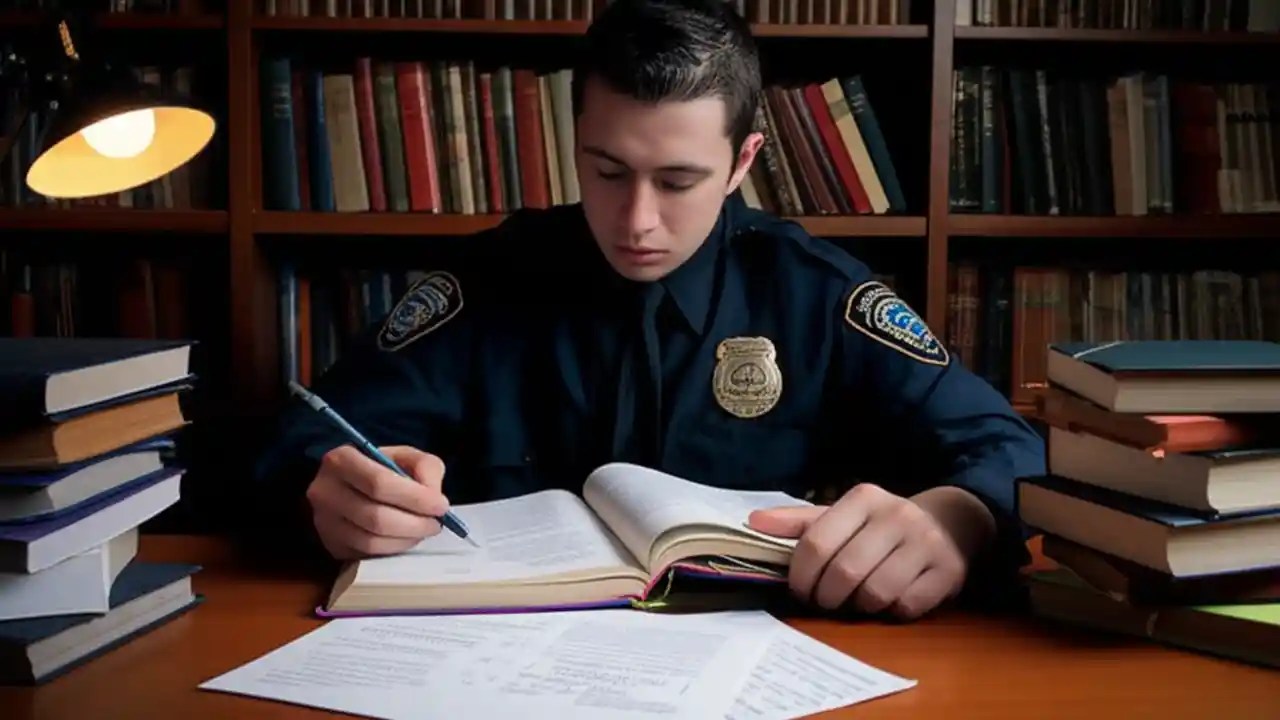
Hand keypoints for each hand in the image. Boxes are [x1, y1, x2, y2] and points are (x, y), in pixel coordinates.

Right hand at [306, 445, 449, 559]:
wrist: (351, 485)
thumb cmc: (382, 468)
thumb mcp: (406, 456)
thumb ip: (425, 467)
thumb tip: (433, 496)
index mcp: (341, 460)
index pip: (379, 483)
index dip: (415, 498)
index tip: (441, 505)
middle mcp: (324, 491)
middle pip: (376, 517)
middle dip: (415, 523)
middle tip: (437, 523)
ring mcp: (324, 522)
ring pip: (371, 540)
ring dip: (406, 539)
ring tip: (424, 529)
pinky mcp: (331, 545)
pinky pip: (367, 554)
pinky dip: (393, 549)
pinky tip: (406, 538)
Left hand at [748, 484, 989, 619]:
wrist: (950, 523)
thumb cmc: (882, 524)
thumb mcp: (842, 516)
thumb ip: (799, 523)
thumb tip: (754, 521)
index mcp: (863, 497)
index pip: (816, 543)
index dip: (801, 576)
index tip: (800, 589)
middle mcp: (896, 515)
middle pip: (844, 572)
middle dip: (827, 597)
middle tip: (825, 602)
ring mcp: (925, 543)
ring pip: (875, 592)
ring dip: (859, 606)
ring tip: (857, 600)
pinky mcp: (948, 571)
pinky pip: (907, 605)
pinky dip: (891, 611)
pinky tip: (889, 600)